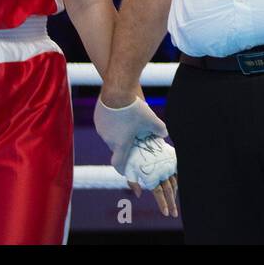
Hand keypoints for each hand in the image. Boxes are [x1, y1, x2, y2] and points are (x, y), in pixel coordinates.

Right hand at [94, 94, 178, 215]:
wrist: (116, 90)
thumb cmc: (134, 107)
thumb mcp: (151, 119)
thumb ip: (160, 129)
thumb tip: (166, 134)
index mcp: (121, 144)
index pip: (119, 164)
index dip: (123, 171)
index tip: (126, 174)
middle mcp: (109, 139)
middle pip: (117, 147)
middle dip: (124, 144)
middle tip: (133, 137)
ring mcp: (101, 129)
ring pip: (111, 135)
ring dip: (118, 132)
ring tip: (127, 121)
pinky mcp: (97, 118)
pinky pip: (105, 124)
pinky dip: (112, 122)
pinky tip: (119, 113)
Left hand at [125, 136, 179, 217]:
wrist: (140, 137)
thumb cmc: (131, 155)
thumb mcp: (128, 169)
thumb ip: (132, 182)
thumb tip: (138, 195)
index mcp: (151, 176)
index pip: (159, 193)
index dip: (163, 204)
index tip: (166, 213)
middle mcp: (161, 171)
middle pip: (168, 191)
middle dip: (171, 204)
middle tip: (174, 214)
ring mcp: (167, 165)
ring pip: (173, 182)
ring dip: (174, 193)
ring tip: (173, 202)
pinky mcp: (171, 159)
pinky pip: (176, 172)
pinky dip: (176, 180)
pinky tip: (176, 186)